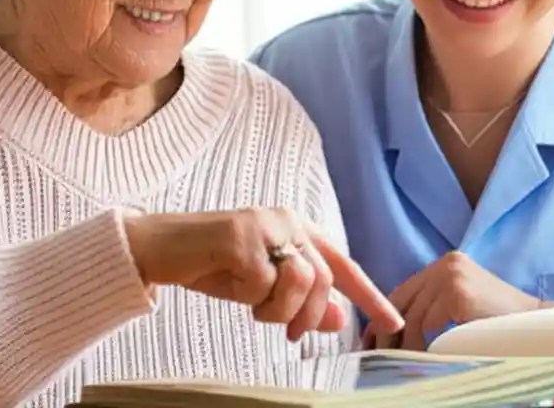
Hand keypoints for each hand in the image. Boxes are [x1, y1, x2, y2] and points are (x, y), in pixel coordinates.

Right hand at [124, 207, 403, 341]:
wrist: (159, 248)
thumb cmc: (212, 266)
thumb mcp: (263, 290)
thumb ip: (301, 300)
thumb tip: (338, 319)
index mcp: (297, 229)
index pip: (343, 266)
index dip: (370, 296)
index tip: (393, 323)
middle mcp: (287, 220)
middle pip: (322, 282)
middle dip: (305, 317)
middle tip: (287, 333)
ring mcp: (264, 225)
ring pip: (299, 283)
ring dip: (276, 309)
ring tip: (252, 305)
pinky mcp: (241, 235)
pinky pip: (262, 285)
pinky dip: (247, 298)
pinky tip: (229, 284)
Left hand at [369, 251, 539, 350]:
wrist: (539, 328)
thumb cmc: (500, 326)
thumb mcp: (460, 309)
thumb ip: (432, 309)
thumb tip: (393, 332)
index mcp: (447, 264)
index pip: (403, 292)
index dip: (383, 318)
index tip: (369, 342)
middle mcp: (446, 264)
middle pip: (401, 302)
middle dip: (386, 333)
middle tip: (375, 358)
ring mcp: (453, 276)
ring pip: (412, 318)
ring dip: (404, 347)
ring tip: (402, 366)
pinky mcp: (458, 293)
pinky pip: (426, 326)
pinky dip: (422, 347)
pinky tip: (424, 361)